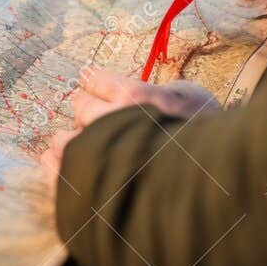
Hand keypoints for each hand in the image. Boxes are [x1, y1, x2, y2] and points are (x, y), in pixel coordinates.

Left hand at [41, 68, 220, 192]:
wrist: (215, 178)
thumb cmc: (207, 133)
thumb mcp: (189, 97)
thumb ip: (160, 89)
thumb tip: (141, 86)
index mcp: (136, 97)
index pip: (97, 80)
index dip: (94, 83)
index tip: (89, 82)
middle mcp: (114, 121)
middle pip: (81, 107)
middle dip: (84, 108)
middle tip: (88, 113)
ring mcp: (103, 155)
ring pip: (66, 140)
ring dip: (67, 139)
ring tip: (69, 141)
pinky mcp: (95, 185)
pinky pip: (60, 172)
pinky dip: (53, 164)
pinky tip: (51, 160)